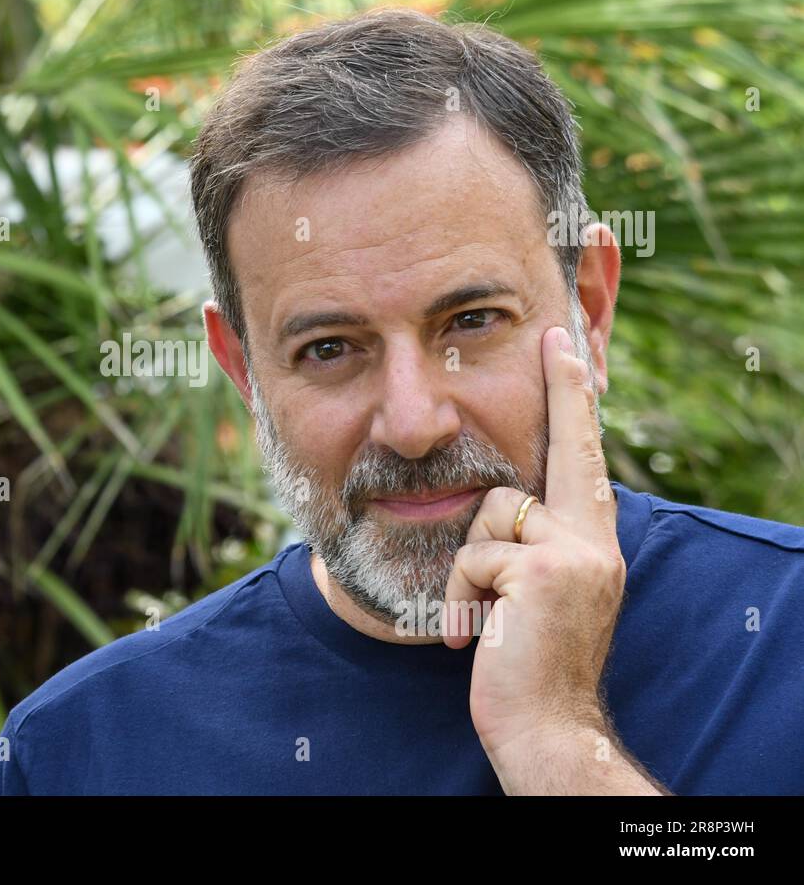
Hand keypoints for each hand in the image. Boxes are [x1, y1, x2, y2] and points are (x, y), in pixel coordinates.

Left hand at [443, 325, 626, 764]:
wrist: (542, 726)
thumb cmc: (522, 662)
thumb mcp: (532, 595)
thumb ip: (528, 545)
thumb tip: (502, 502)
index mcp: (591, 543)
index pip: (582, 458)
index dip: (574, 402)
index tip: (567, 346)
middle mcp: (596, 540)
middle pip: (563, 453)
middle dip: (564, 388)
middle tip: (555, 331)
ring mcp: (577, 553)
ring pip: (491, 511)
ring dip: (470, 567)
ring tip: (483, 616)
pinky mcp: (543, 570)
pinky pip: (474, 554)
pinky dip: (461, 594)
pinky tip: (478, 633)